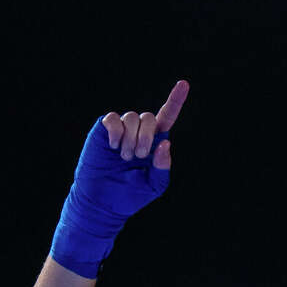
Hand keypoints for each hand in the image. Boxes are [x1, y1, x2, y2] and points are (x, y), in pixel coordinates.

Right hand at [49, 79, 189, 278]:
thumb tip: (164, 143)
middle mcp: (138, 133)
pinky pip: (113, 119)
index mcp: (153, 144)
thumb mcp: (153, 185)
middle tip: (138, 157)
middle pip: (148, 117)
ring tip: (124, 157)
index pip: (166, 118)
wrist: (102, 202)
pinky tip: (113, 147)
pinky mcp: (104, 130)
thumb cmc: (129, 195)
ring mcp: (120, 130)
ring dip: (130, 138)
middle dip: (145, 137)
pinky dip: (115, 132)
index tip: (184, 85)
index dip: (175, 101)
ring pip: (132, 117)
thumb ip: (163, 167)